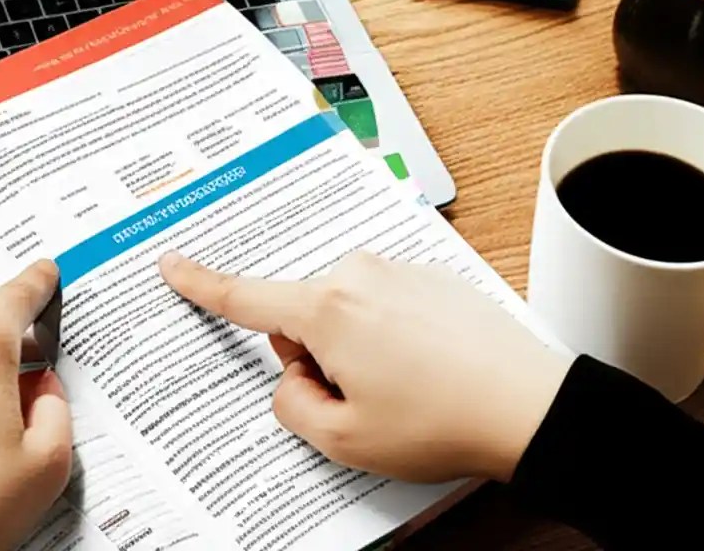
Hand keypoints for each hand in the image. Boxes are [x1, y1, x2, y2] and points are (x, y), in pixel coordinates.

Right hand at [158, 250, 570, 484]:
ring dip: (356, 349)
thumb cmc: (442, 420)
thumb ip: (291, 406)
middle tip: (360, 398)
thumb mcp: (342, 438)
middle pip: (301, 316)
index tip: (173, 264)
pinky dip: (392, 339)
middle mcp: (359, 276)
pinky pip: (385, 308)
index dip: (201, 284)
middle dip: (315, 356)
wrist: (530, 406)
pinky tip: (426, 372)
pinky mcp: (432, 279)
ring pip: (345, 314)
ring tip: (405, 390)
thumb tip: (295, 381)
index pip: (244, 296)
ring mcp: (399, 274)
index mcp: (326, 308)